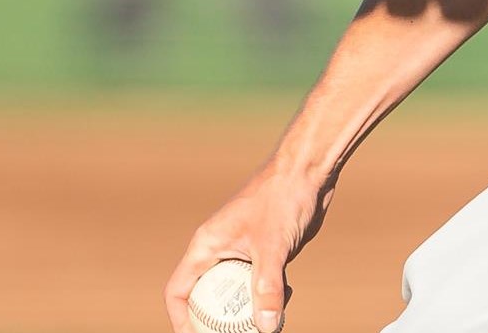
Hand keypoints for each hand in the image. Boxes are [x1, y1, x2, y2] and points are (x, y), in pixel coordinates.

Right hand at [164, 164, 329, 332]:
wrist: (308, 171)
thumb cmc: (282, 198)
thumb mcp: (273, 247)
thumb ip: (268, 288)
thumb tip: (267, 327)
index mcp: (206, 246)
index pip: (178, 290)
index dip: (180, 319)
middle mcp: (219, 251)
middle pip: (207, 298)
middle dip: (219, 321)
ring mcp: (242, 252)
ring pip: (236, 294)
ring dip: (249, 310)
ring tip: (267, 320)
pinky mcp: (265, 253)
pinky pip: (258, 284)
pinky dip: (268, 296)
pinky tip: (287, 295)